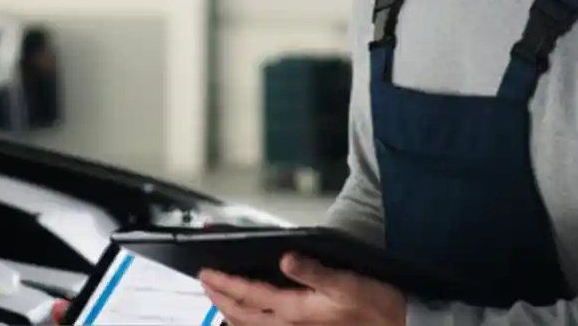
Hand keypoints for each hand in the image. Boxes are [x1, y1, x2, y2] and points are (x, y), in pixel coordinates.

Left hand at [199, 252, 405, 325]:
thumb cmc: (374, 304)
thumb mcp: (347, 283)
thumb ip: (314, 271)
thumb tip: (285, 258)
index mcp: (295, 309)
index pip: (249, 295)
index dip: (225, 283)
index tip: (206, 272)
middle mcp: (289, 324)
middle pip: (242, 313)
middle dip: (220, 297)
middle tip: (204, 281)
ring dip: (230, 312)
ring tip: (217, 298)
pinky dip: (247, 324)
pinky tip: (246, 320)